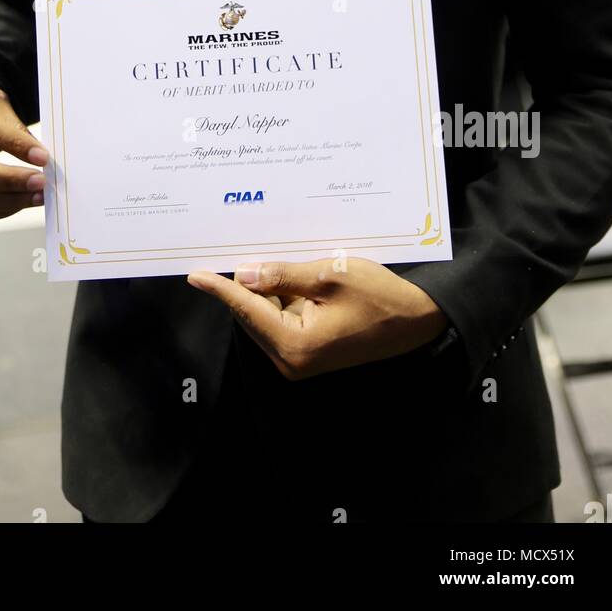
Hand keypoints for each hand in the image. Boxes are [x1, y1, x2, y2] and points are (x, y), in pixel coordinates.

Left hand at [187, 256, 447, 379]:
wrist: (417, 321)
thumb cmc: (378, 297)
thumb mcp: (329, 275)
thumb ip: (282, 275)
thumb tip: (243, 273)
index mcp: (294, 345)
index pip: (246, 309)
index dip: (220, 288)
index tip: (194, 273)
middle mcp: (291, 360)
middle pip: (252, 315)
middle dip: (243, 284)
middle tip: (228, 250)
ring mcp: (300, 358)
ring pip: (266, 316)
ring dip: (264, 288)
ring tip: (261, 255)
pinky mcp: (309, 351)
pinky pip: (282, 319)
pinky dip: (279, 296)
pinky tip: (283, 272)